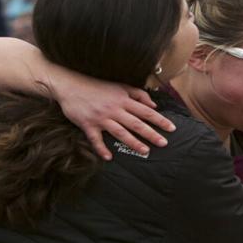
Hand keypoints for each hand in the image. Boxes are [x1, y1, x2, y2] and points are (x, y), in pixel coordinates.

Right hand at [54, 74, 176, 159]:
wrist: (70, 85)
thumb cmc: (96, 86)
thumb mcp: (119, 86)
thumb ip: (137, 94)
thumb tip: (153, 105)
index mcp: (123, 100)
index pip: (145, 111)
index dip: (160, 120)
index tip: (171, 128)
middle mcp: (114, 109)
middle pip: (136, 123)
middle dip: (151, 134)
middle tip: (163, 143)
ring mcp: (101, 118)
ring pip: (120, 132)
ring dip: (133, 142)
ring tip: (145, 151)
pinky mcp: (88, 124)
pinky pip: (96, 139)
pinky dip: (101, 149)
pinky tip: (109, 157)